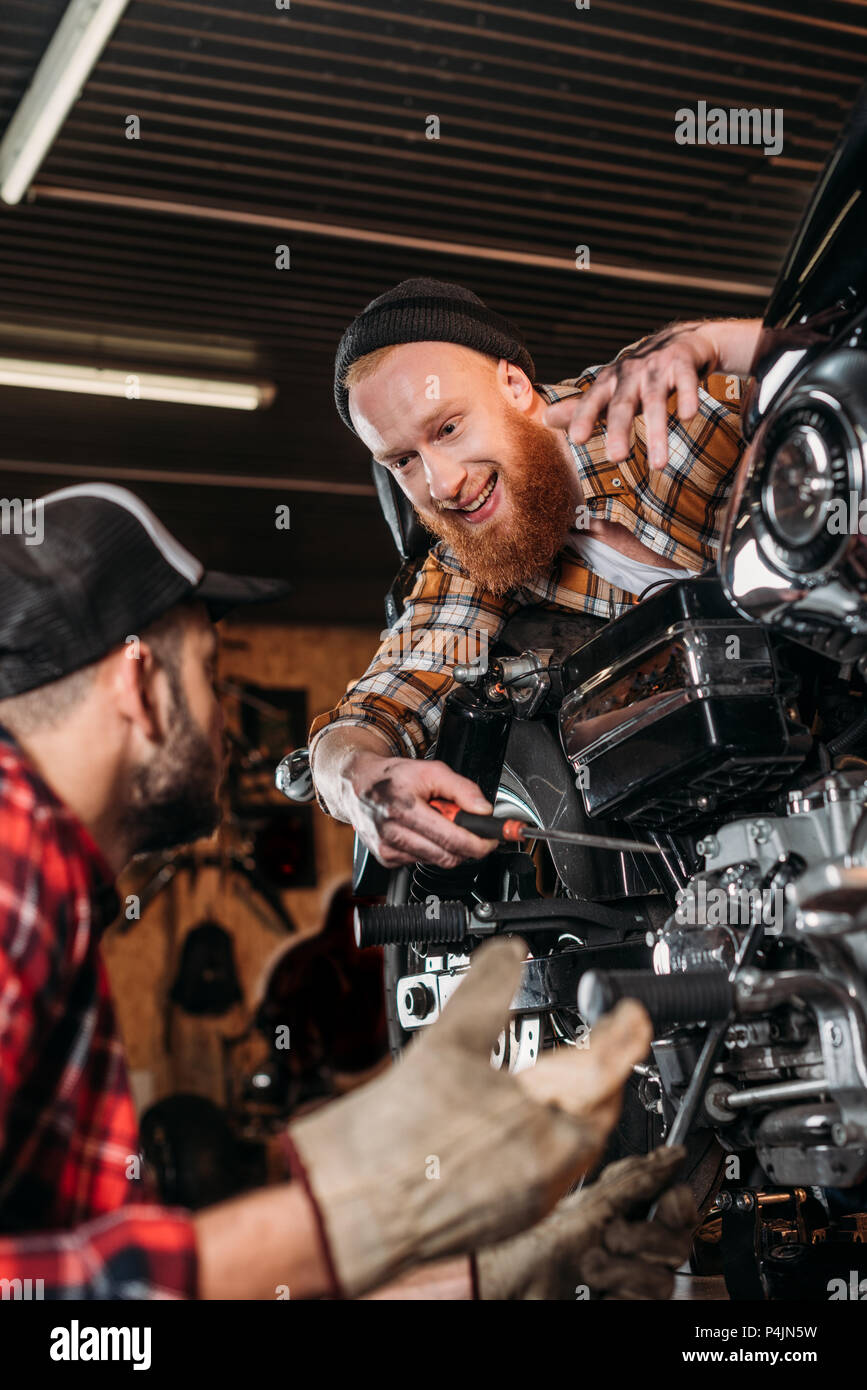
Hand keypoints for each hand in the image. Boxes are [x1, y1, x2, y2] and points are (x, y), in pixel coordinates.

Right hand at [284, 938, 652, 1297]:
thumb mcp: (445, 1042)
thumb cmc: (392, 1141)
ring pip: (573, 1146)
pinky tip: (512, 1124)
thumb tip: (507, 954)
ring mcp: (529, 1199)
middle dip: (601, 1075)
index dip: (623, 1034)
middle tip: (597, 1046)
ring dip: (572, 1108)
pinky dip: (542, 1140)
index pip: (608, 1067)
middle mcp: (548, 1168)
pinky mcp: (505, 1218)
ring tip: (554, 1080)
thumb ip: (486, 990)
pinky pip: (547, 1173)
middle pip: (597, 1113)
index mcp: (545, 1122)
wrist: (350, 1209)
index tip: (632, 1015)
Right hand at [344, 747, 498, 867]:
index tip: (491, 840)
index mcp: (403, 810)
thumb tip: (483, 810)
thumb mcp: (431, 770)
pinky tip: (423, 831)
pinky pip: (422, 861)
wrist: (357, 785)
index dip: (478, 843)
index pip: (451, 840)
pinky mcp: (385, 859)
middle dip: (467, 846)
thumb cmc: (392, 777)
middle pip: (447, 856)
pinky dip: (431, 849)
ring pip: (437, 861)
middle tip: (472, 830)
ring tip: (439, 822)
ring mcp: (387, 850)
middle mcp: (392, 834)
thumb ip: (462, 789)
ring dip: (448, 846)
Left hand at [475, 1146, 698, 1299]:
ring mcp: (629, 1283)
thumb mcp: (589, 1205)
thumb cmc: (532, 1247)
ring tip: (588, 1267)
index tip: (667, 1199)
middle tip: (609, 1235)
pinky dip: (618, 1296)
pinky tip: (596, 1292)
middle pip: (677, 1243)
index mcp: (626, 1215)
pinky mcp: (625, 1304)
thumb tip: (672, 1154)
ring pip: (663, 1280)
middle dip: (642, 1239)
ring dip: (621, 1272)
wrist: (508, 1287)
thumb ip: (634, 1181)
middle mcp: (631, 1250)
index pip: (677, 1209)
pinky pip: (647, 1305)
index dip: (678, 1203)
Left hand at [543, 318, 759, 470]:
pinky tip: (688, 416)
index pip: (592, 402)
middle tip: (616, 458)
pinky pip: (686, 381)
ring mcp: (657, 368)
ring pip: (655, 400)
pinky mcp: (683, 364)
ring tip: (658, 465)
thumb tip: (543, 419)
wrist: (681, 340)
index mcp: (609, 382)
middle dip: (619, 430)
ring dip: (657, 431)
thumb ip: (580, 408)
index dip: (584, 418)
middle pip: (623, 404)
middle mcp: (630, 374)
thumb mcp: (609, 391)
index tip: (577, 440)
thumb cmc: (638, 376)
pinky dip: (687, 397)